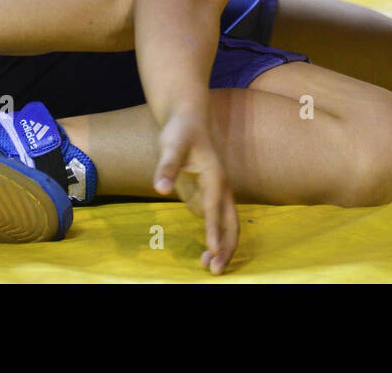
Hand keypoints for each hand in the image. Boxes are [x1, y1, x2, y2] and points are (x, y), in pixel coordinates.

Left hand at [154, 107, 238, 274]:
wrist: (188, 121)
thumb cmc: (181, 132)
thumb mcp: (171, 146)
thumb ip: (166, 167)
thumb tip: (161, 188)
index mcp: (215, 176)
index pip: (215, 208)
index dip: (214, 230)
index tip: (214, 250)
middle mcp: (221, 188)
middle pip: (231, 222)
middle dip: (226, 246)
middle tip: (214, 271)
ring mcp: (216, 195)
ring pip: (226, 225)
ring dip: (223, 247)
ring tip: (208, 268)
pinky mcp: (207, 198)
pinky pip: (216, 223)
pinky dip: (214, 240)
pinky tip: (205, 256)